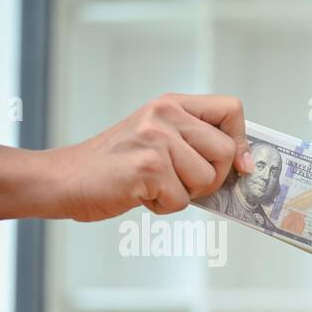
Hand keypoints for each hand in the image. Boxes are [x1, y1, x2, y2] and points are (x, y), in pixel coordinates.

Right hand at [49, 93, 252, 219]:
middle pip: (226, 151)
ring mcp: (155, 138)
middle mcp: (164, 114)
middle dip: (211, 178)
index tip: (239, 164)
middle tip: (180, 181)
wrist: (66, 179)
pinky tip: (140, 194)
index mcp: (171, 104)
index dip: (241, 140)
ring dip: (184, 194)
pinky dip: (164, 206)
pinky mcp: (147, 166)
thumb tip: (245, 163)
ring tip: (154, 185)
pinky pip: (181, 199)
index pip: (231, 109)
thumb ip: (197, 143)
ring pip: (207, 179)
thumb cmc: (116, 166)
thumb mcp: (159, 140)